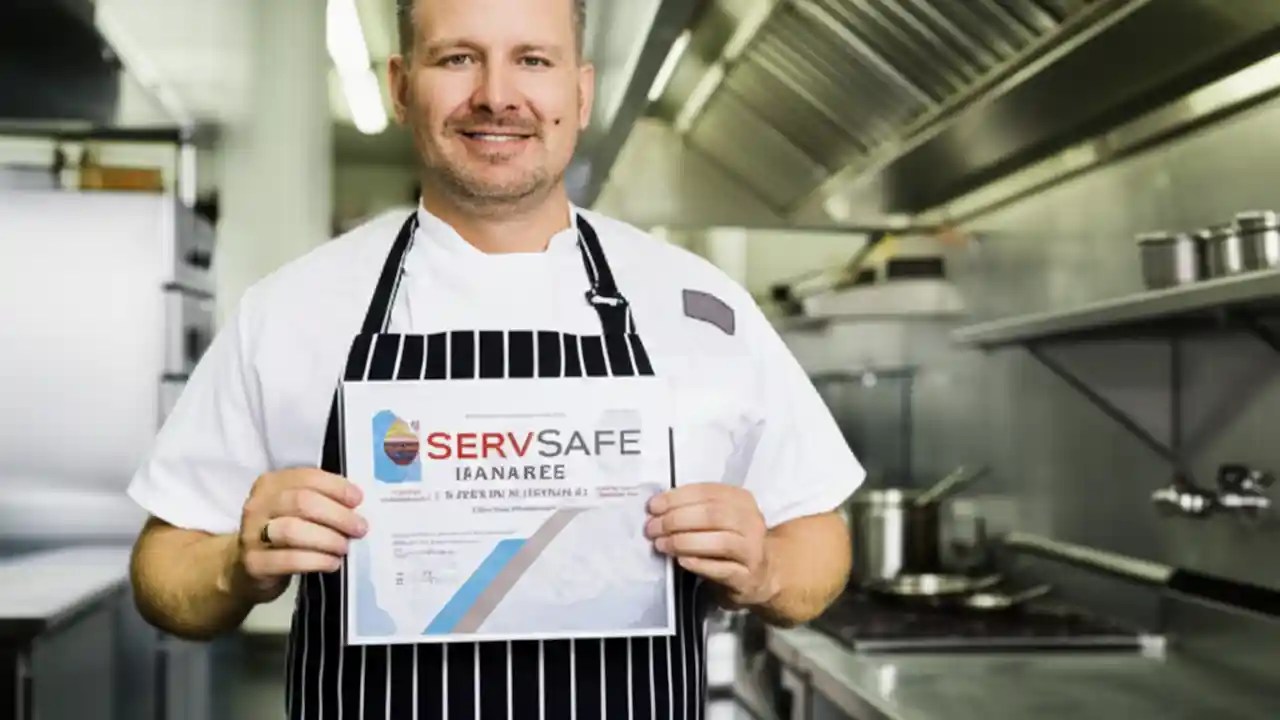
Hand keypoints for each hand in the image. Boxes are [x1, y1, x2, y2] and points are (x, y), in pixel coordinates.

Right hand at [222, 468, 367, 603]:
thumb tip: (355, 504)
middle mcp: (258, 505)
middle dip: (338, 515)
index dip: (337, 487)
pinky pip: (289, 559)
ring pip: (293, 530)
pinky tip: (332, 563)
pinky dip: (317, 560)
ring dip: (328, 539)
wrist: (245, 568)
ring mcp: (252, 534)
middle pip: (302, 502)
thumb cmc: (281, 533)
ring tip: (344, 547)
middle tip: (359, 528)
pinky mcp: (254, 563)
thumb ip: (320, 500)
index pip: (308, 477)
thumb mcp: (294, 510)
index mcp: (271, 484)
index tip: (357, 500)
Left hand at [644, 483, 777, 606]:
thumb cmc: (730, 541)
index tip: (653, 507)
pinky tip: (682, 561)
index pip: (707, 492)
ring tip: (662, 545)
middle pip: (713, 515)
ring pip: (720, 542)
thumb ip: (693, 509)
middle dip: (676, 520)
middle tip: (652, 528)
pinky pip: (723, 569)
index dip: (677, 498)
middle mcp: (752, 522)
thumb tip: (657, 509)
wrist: (761, 574)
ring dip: (684, 542)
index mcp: (741, 500)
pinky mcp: (748, 577)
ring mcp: (753, 550)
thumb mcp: (718, 518)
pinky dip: (699, 564)